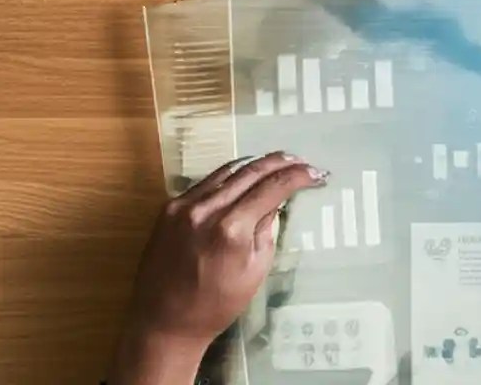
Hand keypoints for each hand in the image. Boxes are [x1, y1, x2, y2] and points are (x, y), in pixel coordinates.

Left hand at [108, 152, 328, 384]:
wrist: (164, 321)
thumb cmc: (216, 305)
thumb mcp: (255, 271)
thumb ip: (266, 230)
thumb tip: (274, 202)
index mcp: (231, 230)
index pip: (272, 189)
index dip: (297, 177)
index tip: (316, 174)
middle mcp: (206, 210)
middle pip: (250, 172)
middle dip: (280, 163)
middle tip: (301, 160)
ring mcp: (183, 206)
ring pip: (227, 171)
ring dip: (255, 163)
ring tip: (277, 161)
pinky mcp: (169, 208)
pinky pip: (206, 183)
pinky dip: (229, 175)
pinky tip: (243, 175)